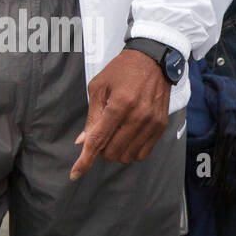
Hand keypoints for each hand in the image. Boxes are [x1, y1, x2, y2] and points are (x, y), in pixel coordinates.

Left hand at [71, 48, 170, 180]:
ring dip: (115, 150)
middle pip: (112, 152)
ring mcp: (152, 123)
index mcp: (119, 105)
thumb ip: (92, 117)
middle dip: (101, 149)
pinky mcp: (161, 126)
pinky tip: (126, 136)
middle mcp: (138, 117)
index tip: (75, 174)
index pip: (99, 140)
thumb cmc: (121, 71)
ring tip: (114, 131)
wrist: (152, 60)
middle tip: (100, 133)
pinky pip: (143, 152)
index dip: (85, 160)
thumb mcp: (99, 87)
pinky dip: (130, 150)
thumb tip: (83, 142)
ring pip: (127, 156)